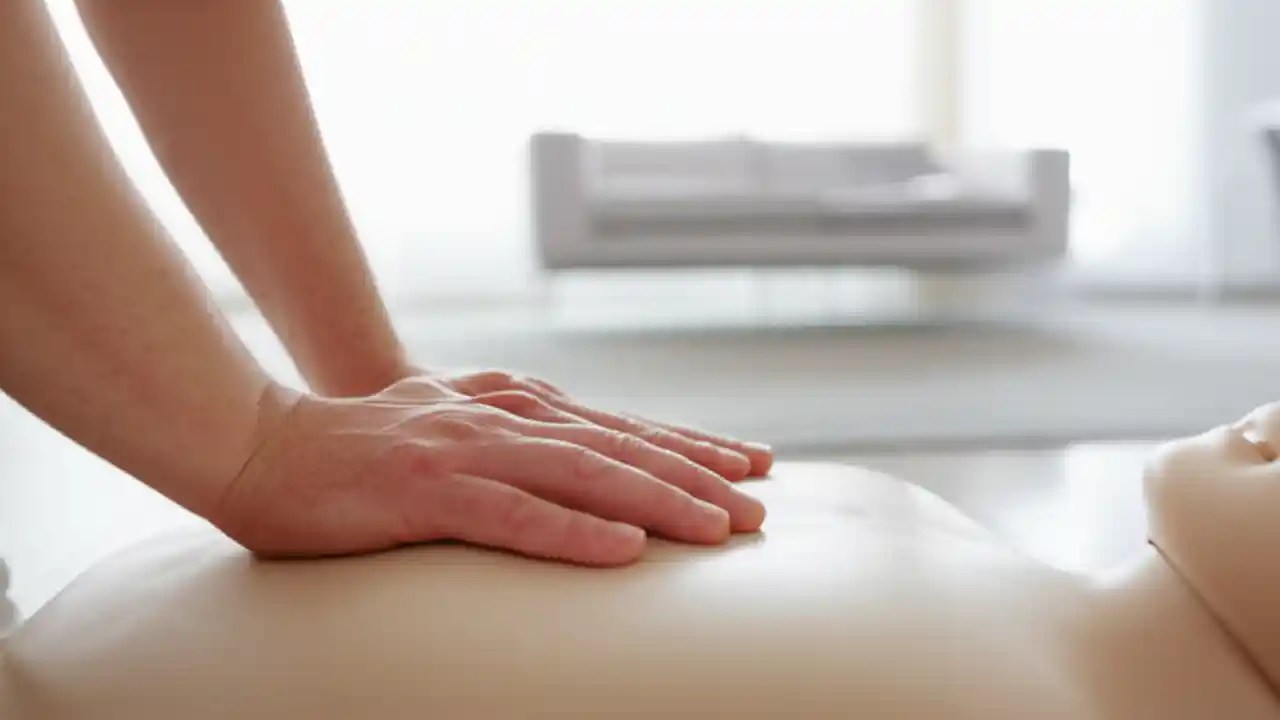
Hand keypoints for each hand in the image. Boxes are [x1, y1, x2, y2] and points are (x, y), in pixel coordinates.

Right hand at [212, 380, 766, 564]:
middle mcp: (502, 415)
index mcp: (514, 402)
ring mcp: (466, 448)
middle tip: (760, 505)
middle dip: (696, 475)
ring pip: (582, 473)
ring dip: (656, 500)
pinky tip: (622, 551)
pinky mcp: (426, 488)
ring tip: (717, 527)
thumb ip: (519, 438)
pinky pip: (512, 514)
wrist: (267, 446)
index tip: (751, 465)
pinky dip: (572, 531)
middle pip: (619, 445)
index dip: (690, 445)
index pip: (621, 425)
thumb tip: (588, 463)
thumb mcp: (459, 430)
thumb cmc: (366, 450)